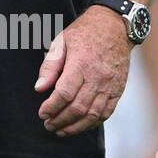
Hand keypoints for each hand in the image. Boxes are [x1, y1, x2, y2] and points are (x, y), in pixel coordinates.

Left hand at [34, 6, 131, 135]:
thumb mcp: (61, 42)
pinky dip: (92, 123)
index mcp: (81, 63)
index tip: (42, 113)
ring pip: (93, 114)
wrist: (114, 27)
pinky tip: (80, 126)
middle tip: (48, 125)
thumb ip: (49, 66)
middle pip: (78, 107)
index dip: (51, 107)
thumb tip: (39, 89)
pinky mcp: (118, 90)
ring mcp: (110, 85)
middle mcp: (98, 77)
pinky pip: (106, 113)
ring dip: (75, 127)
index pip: (64, 93)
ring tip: (61, 130)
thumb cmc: (84, 33)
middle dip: (60, 120)